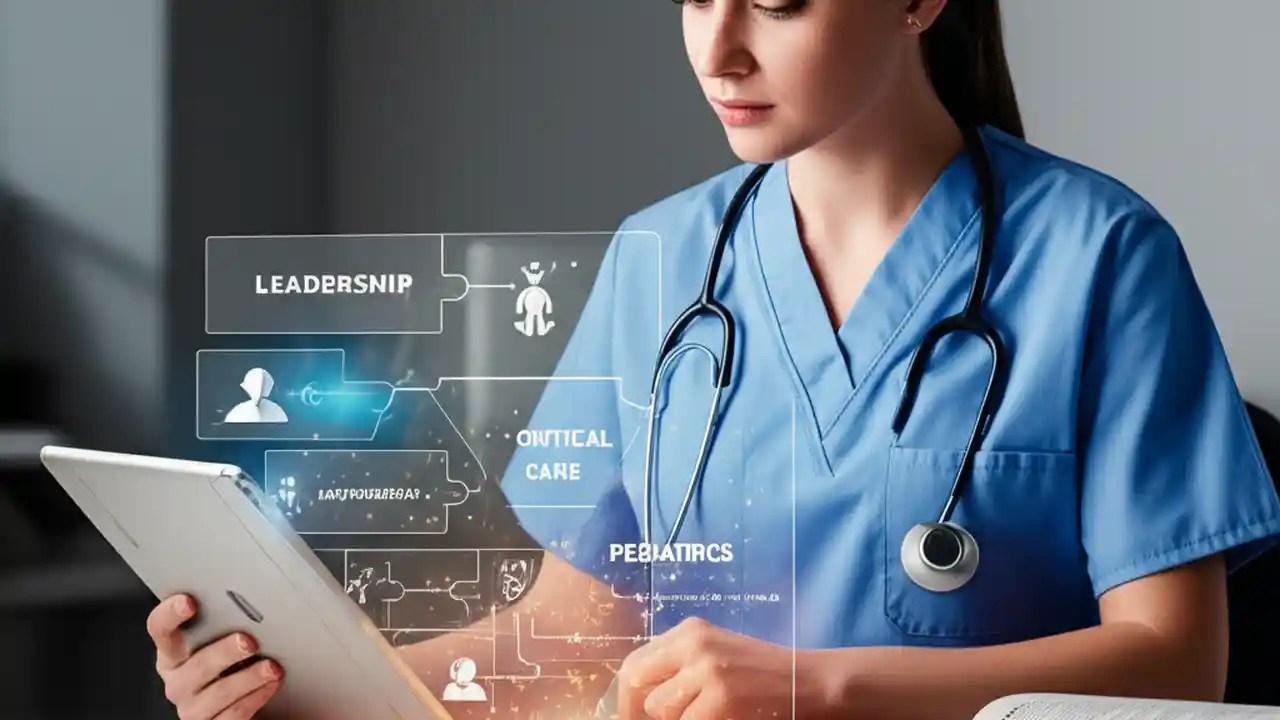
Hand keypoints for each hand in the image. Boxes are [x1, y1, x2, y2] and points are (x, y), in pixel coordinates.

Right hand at [147, 594, 284, 718]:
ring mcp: (192, 707)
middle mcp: (178, 681)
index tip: (188, 601)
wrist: (241, 700)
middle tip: (248, 641)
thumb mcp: (223, 639)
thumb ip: (226, 621)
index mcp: (174, 653)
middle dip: (224, 652)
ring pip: (218, 693)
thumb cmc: (233, 663)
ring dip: (249, 678)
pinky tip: (271, 685)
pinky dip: (255, 697)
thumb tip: (249, 597)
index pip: (160, 629)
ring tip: (272, 667)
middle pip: (196, 666)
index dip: (170, 614)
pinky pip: (233, 714)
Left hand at [615, 617, 837, 719]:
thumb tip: (636, 700)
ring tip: (708, 714)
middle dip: (643, 713)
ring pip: (660, 709)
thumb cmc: (761, 675)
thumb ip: (678, 668)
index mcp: (690, 631)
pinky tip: (722, 719)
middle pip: (637, 685)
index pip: (635, 665)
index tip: (630, 718)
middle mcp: (694, 644)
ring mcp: (707, 670)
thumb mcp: (716, 656)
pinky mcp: (721, 698)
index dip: (626, 699)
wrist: (810, 682)